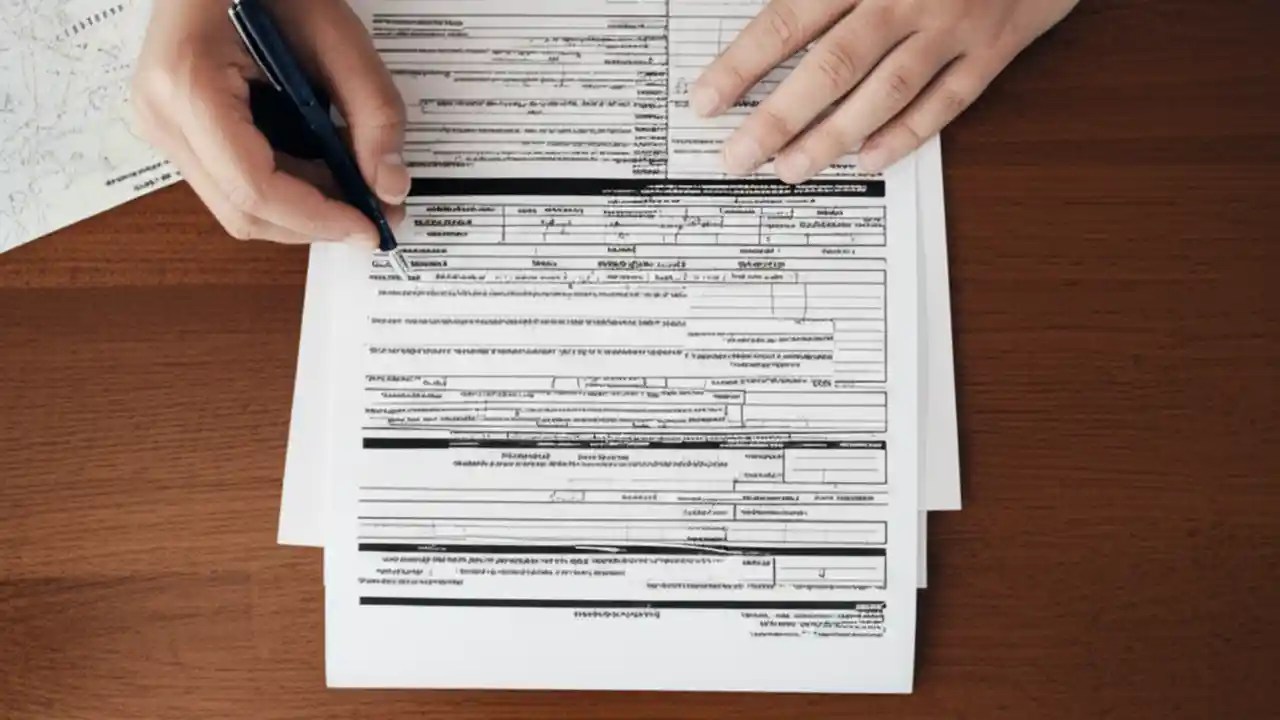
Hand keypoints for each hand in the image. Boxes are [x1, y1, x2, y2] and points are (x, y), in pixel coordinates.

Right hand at [131, 0, 407, 245]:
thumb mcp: (335, 32)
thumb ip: (373, 110)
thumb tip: (391, 186)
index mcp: (188, 83)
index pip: (255, 188)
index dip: (319, 218)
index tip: (373, 226)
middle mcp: (161, 114)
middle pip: (244, 211)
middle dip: (316, 221)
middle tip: (378, 211)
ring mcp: (161, 125)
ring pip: (238, 206)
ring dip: (304, 208)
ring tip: (357, 184)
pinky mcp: (176, 129)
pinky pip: (233, 183)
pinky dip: (286, 186)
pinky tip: (324, 164)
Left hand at [692, 0, 1077, 181]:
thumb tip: (778, 18)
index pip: (788, 20)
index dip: (742, 65)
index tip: (705, 101)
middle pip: (830, 66)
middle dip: (777, 118)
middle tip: (737, 156)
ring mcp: (954, 25)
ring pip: (885, 92)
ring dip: (834, 137)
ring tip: (791, 169)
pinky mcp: (995, 47)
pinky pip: (948, 102)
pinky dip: (908, 134)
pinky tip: (871, 160)